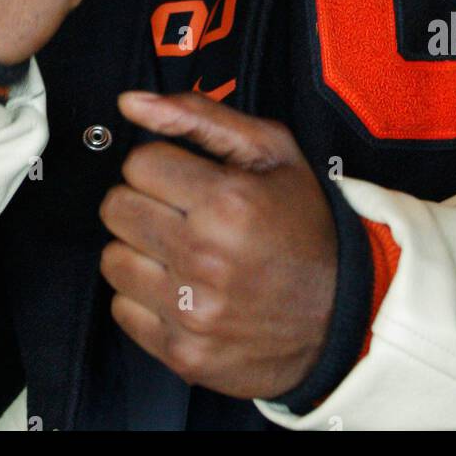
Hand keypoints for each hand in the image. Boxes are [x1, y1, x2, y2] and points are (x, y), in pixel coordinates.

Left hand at [98, 91, 337, 400]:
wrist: (342, 315)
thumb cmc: (305, 226)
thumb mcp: (271, 151)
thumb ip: (198, 116)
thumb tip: (131, 103)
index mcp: (228, 201)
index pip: (138, 163)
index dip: (162, 165)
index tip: (185, 179)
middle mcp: (205, 256)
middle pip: (117, 208)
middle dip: (144, 202)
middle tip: (179, 213)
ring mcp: (192, 310)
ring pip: (113, 259)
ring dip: (140, 251)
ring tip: (180, 251)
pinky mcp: (183, 352)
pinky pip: (122, 309)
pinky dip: (145, 298)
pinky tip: (181, 288)